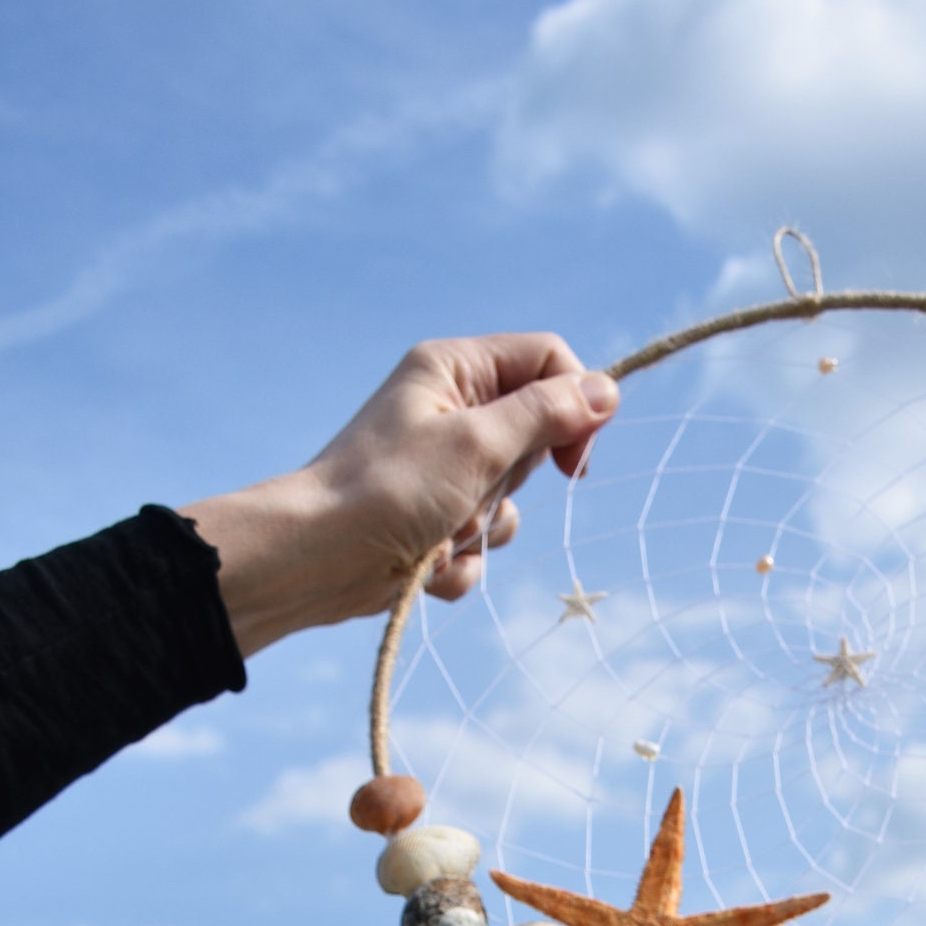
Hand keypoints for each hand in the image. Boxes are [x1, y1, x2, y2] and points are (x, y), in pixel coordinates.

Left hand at [179, 335, 619, 658]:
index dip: (574, 407)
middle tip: (472, 491)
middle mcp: (449, 410)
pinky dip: (458, 561)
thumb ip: (547, 414)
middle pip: (534, 437)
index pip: (548, 362)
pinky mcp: (431, 520)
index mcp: (455, 368)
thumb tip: (609, 390)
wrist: (315, 560)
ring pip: (508, 502)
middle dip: (512, 482)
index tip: (574, 462)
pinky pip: (478, 543)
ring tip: (437, 531)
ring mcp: (441, 469)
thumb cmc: (388, 488)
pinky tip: (421, 563)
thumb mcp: (479, 442)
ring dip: (483, 529)